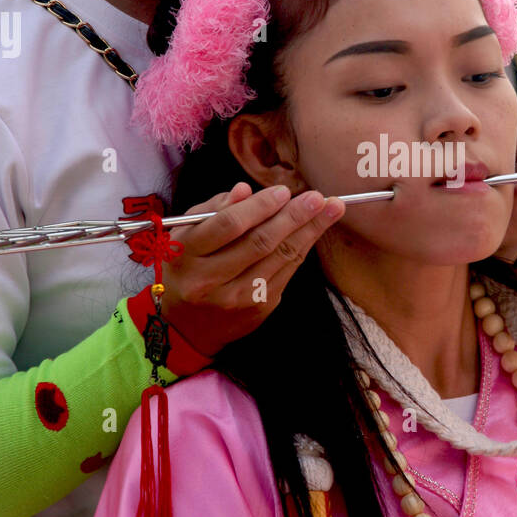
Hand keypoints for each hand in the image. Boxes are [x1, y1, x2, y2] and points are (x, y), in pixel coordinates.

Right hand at [159, 181, 344, 355]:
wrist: (185, 325)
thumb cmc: (187, 266)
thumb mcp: (187, 234)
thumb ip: (214, 210)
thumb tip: (245, 190)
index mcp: (187, 255)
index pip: (229, 225)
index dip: (260, 207)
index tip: (283, 191)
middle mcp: (210, 280)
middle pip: (260, 242)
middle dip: (294, 216)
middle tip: (318, 197)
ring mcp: (236, 298)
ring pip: (280, 257)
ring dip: (309, 230)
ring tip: (332, 208)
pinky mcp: (257, 309)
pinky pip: (286, 271)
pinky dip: (303, 248)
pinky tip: (315, 231)